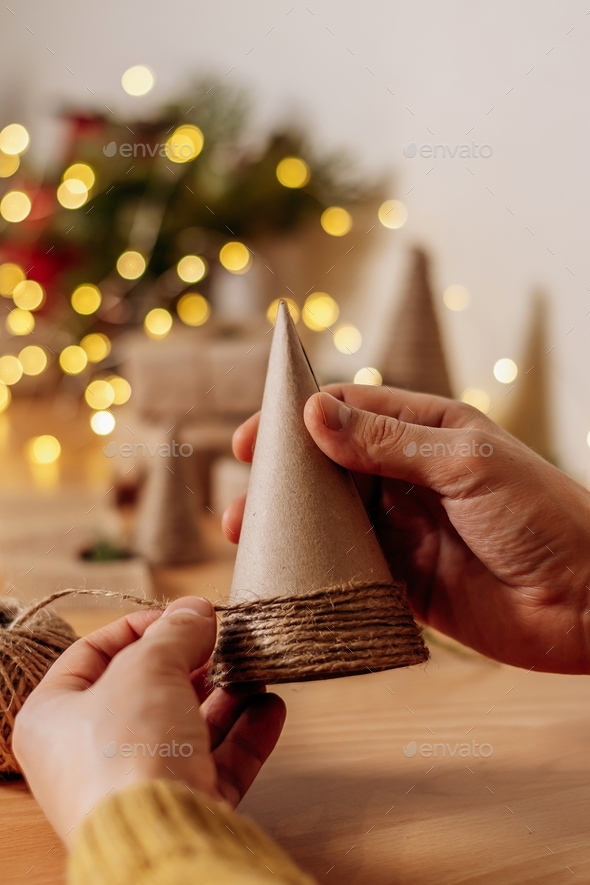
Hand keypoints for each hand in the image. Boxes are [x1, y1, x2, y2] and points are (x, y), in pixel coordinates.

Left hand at [13, 597, 285, 843]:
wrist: (162, 836)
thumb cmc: (128, 749)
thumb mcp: (148, 667)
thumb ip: (175, 632)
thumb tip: (196, 610)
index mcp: (55, 717)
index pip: (92, 655)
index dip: (139, 626)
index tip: (181, 617)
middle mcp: (91, 754)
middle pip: (148, 691)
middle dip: (193, 663)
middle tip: (224, 640)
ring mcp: (140, 783)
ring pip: (188, 727)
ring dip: (226, 695)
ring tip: (254, 668)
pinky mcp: (184, 807)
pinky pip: (217, 763)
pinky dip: (246, 733)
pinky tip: (271, 706)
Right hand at [224, 385, 589, 673]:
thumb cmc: (544, 516)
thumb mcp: (466, 464)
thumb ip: (388, 442)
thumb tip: (313, 414)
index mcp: (427, 432)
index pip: (348, 412)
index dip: (296, 420)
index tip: (252, 438)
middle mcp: (410, 478)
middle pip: (330, 470)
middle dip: (284, 482)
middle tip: (244, 502)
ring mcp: (406, 530)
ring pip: (332, 521)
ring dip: (292, 528)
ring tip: (249, 539)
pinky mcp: (405, 581)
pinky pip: (349, 570)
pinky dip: (316, 571)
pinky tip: (286, 577)